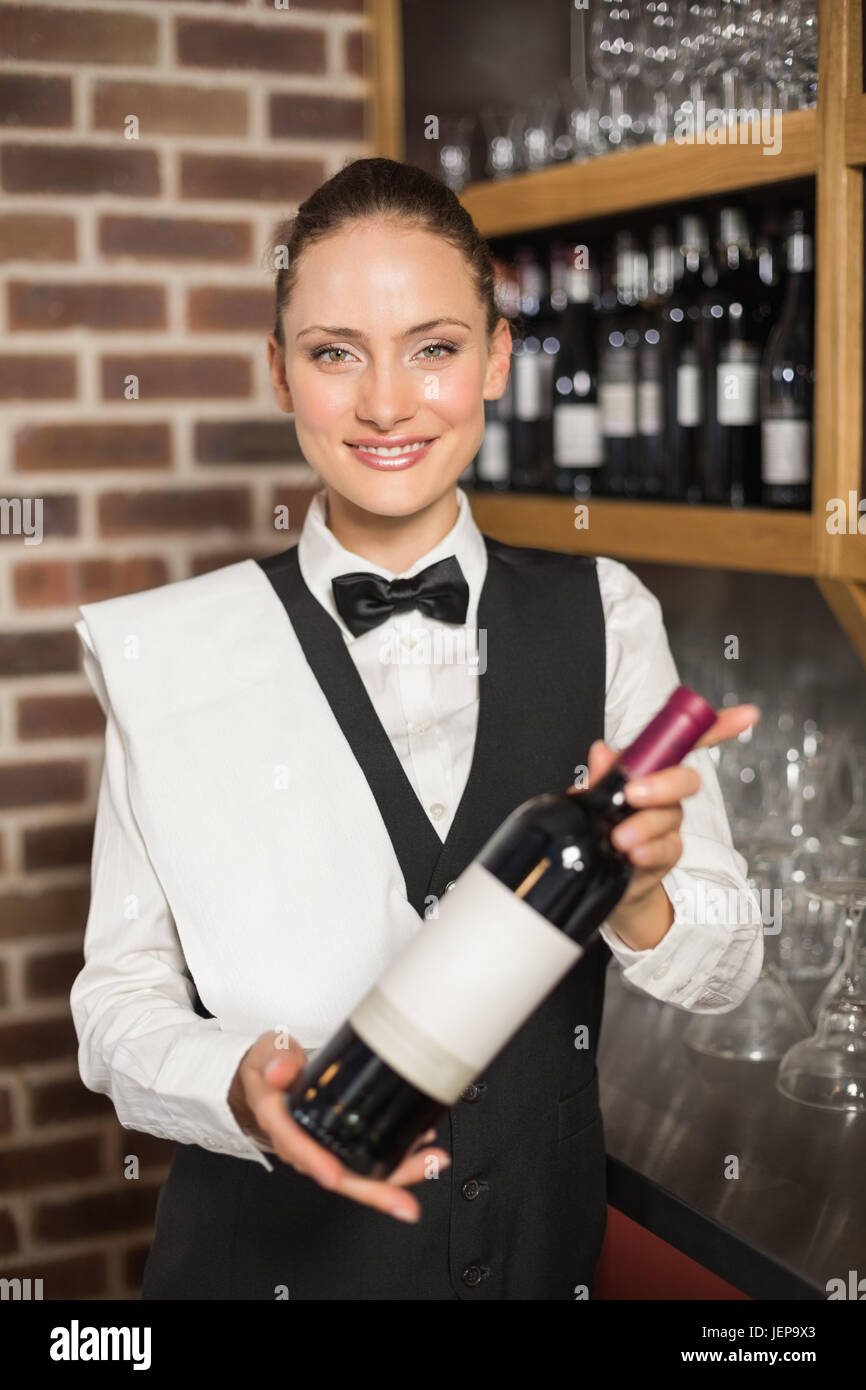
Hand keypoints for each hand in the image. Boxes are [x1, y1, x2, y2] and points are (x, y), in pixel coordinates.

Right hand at [228, 1031, 449, 1222]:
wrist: (267, 1080)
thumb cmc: (268, 1069)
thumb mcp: (267, 1054)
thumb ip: (275, 1059)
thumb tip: (278, 1070)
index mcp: (280, 1122)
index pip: (297, 1146)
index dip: (317, 1162)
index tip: (335, 1176)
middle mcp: (302, 1146)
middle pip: (338, 1176)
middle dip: (373, 1191)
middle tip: (404, 1202)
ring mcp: (322, 1151)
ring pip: (358, 1174)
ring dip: (396, 1174)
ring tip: (430, 1163)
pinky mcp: (338, 1149)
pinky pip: (366, 1162)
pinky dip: (396, 1159)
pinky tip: (421, 1148)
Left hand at [587, 702, 759, 924]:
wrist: (598, 876)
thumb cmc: (597, 829)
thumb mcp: (589, 801)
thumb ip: (598, 778)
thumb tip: (601, 751)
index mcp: (645, 770)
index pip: (683, 744)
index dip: (716, 728)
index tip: (747, 715)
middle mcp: (663, 795)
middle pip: (685, 780)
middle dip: (665, 784)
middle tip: (634, 794)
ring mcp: (667, 825)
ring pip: (672, 816)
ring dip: (646, 825)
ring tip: (619, 838)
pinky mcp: (666, 855)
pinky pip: (668, 849)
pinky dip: (651, 850)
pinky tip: (635, 855)